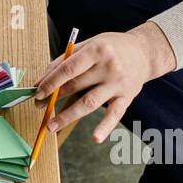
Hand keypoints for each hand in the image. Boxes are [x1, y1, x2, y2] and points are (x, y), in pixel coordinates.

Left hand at [34, 23, 174, 142]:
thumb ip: (65, 60)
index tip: (37, 92)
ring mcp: (118, 84)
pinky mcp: (127, 97)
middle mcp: (109, 67)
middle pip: (76, 86)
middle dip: (54, 98)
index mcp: (97, 50)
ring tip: (51, 126)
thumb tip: (42, 80)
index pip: (68, 69)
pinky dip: (105, 127)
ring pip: (89, 103)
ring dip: (67, 116)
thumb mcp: (89, 44)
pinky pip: (114, 115)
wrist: (145, 52)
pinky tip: (95, 138)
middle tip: (39, 107)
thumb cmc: (111, 47)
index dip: (51, 82)